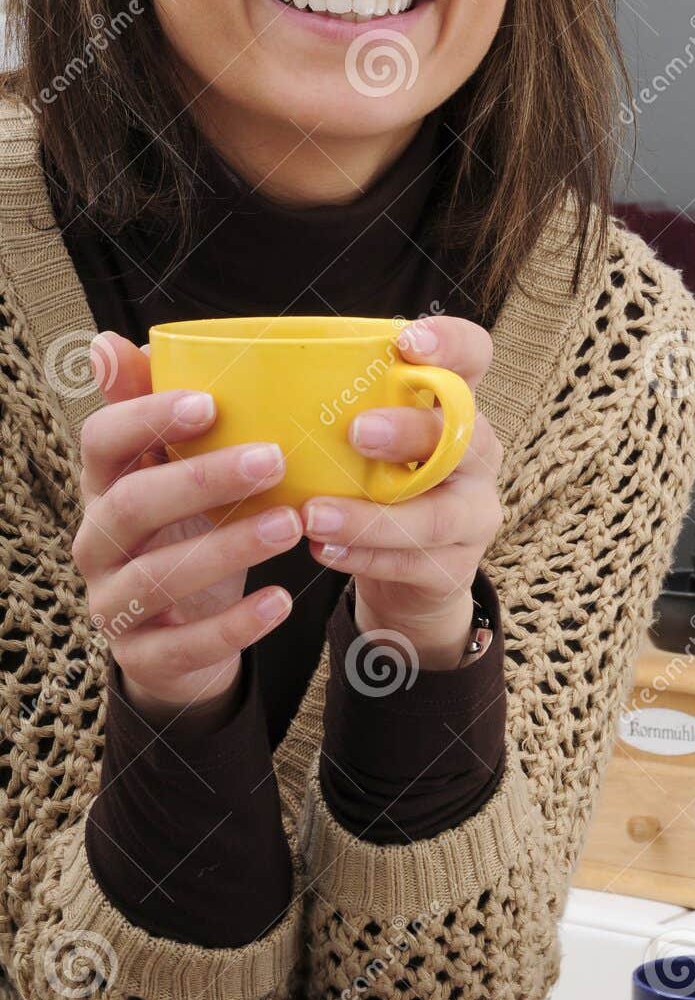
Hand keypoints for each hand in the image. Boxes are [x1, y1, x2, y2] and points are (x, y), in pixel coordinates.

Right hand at [72, 332, 304, 721]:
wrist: (184, 639)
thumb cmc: (189, 536)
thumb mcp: (177, 477)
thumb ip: (156, 416)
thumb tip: (110, 342)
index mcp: (105, 487)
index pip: (102, 442)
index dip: (146, 419)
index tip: (207, 402)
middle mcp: (98, 543)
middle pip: (131, 506)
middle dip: (200, 481)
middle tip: (272, 459)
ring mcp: (114, 604)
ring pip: (158, 577)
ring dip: (227, 547)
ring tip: (291, 525)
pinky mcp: (145, 657)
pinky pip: (185, 645)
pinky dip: (236, 625)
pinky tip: (281, 601)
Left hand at [301, 317, 503, 668]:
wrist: (402, 574)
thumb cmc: (367, 483)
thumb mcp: (361, 440)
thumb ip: (335, 408)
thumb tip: (238, 371)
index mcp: (455, 404)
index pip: (473, 355)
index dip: (451, 343)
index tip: (406, 342)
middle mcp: (477, 453)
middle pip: (464, 435)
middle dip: (410, 431)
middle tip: (355, 432)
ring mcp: (475, 511)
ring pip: (438, 514)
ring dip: (372, 516)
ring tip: (313, 515)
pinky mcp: (459, 564)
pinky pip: (417, 561)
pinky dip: (366, 556)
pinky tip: (321, 549)